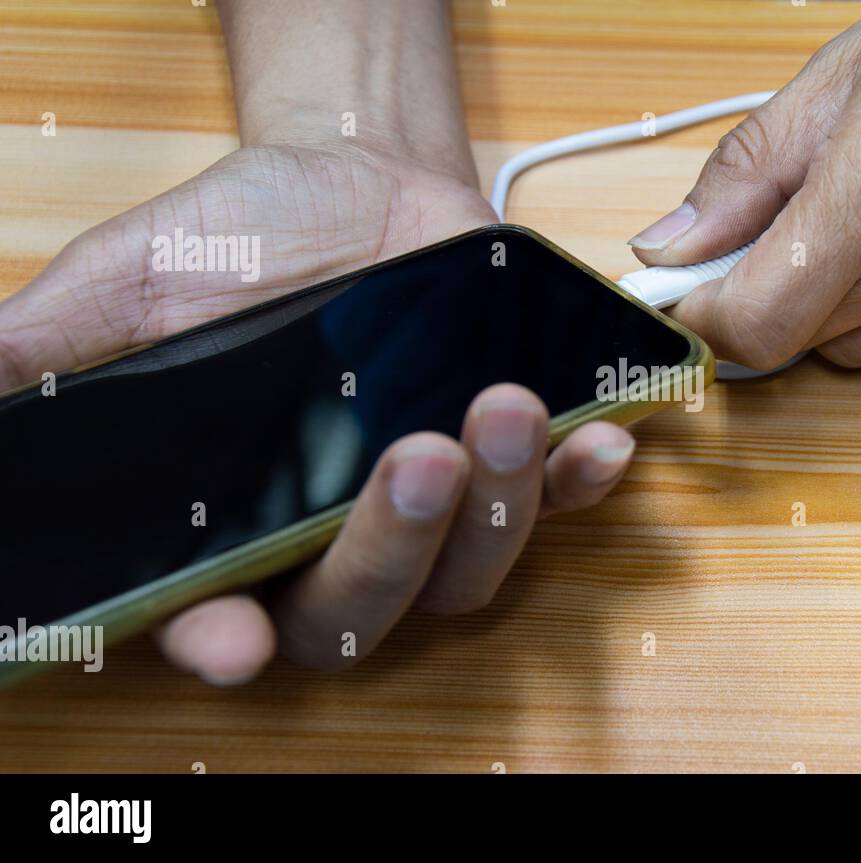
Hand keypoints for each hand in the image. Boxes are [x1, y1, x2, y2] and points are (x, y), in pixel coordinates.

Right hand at [0, 140, 636, 683]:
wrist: (348, 179)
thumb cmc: (235, 240)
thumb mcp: (125, 284)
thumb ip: (48, 354)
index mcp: (234, 524)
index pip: (218, 618)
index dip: (221, 643)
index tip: (228, 636)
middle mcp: (332, 537)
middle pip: (360, 607)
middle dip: (389, 551)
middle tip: (414, 458)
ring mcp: (431, 505)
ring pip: (467, 571)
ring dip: (493, 509)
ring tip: (499, 411)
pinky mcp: (511, 460)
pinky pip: (557, 500)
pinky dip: (581, 482)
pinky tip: (599, 441)